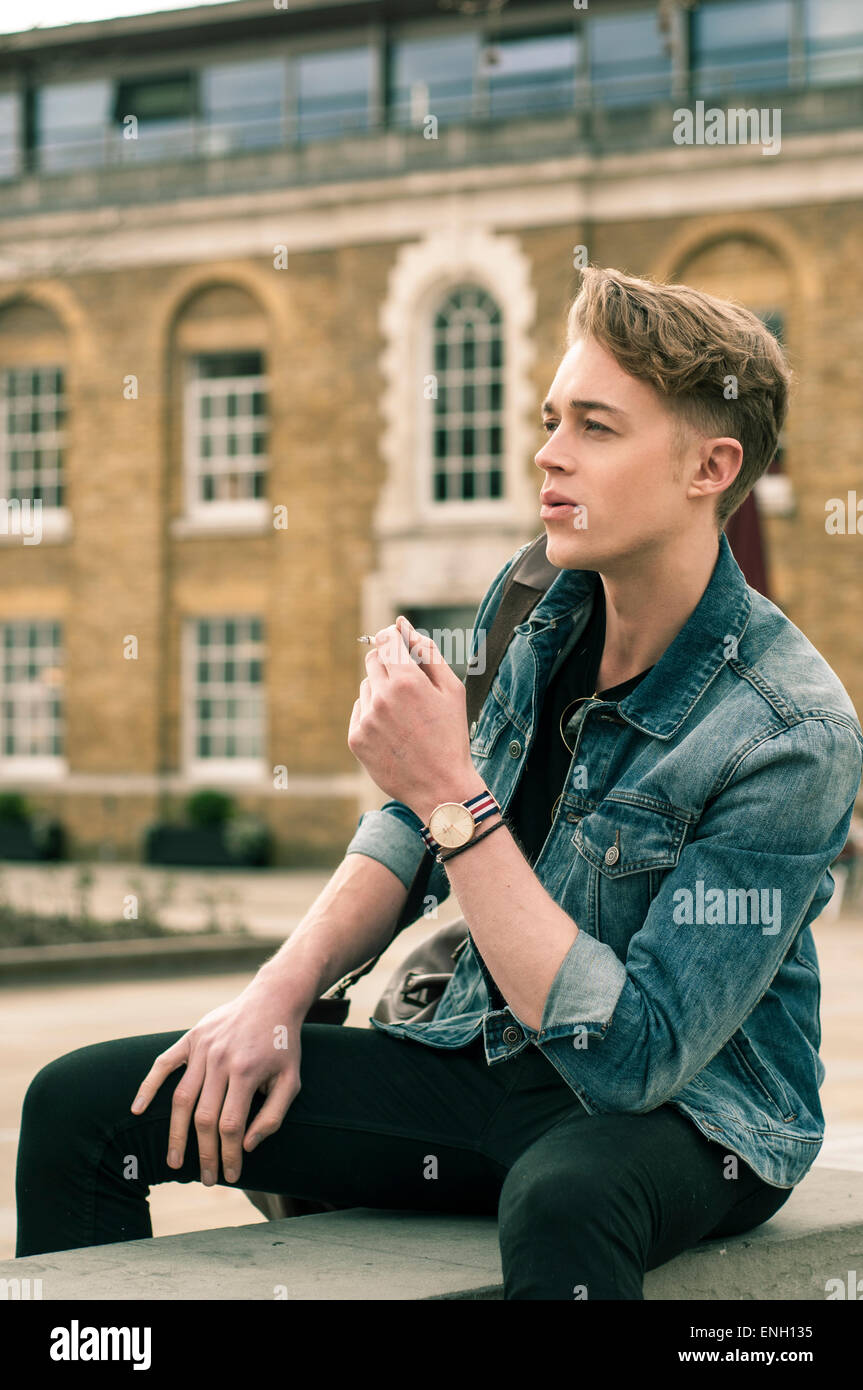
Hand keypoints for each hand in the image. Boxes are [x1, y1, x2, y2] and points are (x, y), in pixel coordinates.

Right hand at [129, 975, 304, 1185]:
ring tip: (175, 1162)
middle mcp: (220, 1060)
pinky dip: (147, 1086)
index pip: (231, 1125)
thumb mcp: (291, 1080)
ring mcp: (202, 1048)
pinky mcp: (190, 1038)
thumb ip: (273, 1116)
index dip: (230, 1155)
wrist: (272, 1000)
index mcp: (247, 1071)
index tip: (231, 1176)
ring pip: (181, 1098)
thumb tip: (247, 1145)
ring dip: (176, 1134)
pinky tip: (137, 1110)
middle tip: (207, 1179)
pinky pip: (163, 1064)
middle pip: (204, 1117)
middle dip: (204, 1154)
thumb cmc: (283, 1045)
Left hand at [348, 616, 480, 817]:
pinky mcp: (356, 738)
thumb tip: (406, 627)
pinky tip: (394, 732)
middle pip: (372, 661)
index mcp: (406, 681)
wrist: (441, 787)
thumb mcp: (452, 690)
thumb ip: (428, 652)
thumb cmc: (451, 735)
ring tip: (405, 716)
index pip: (386, 640)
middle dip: (388, 664)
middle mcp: (381, 697)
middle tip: (408, 685)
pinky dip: (373, 714)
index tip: (397, 639)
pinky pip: (360, 711)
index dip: (392, 636)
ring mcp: (366, 719)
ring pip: (366, 687)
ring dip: (381, 691)